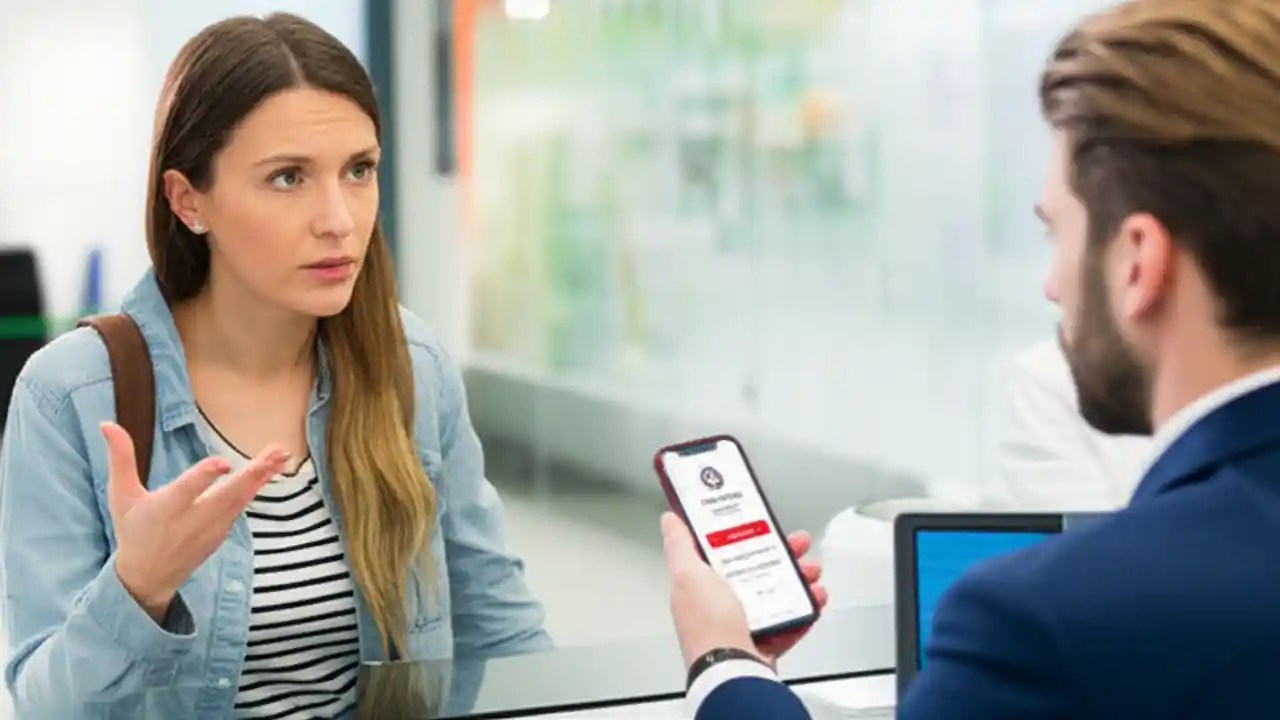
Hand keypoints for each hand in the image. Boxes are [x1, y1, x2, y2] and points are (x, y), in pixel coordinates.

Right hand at [102, 422, 286, 622]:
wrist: (148, 577)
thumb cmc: (133, 531)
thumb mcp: (121, 496)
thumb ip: (121, 459)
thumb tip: (108, 423)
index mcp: (165, 509)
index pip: (187, 490)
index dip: (204, 476)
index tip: (223, 463)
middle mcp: (192, 520)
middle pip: (227, 496)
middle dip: (252, 475)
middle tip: (275, 454)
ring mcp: (211, 529)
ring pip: (240, 500)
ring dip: (262, 476)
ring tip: (281, 455)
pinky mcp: (222, 532)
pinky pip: (241, 507)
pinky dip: (256, 489)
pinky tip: (271, 470)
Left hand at [661, 512, 827, 670]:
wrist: (733, 671)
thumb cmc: (708, 624)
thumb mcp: (688, 574)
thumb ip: (679, 546)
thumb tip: (669, 520)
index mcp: (699, 587)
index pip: (723, 553)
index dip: (743, 536)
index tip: (763, 523)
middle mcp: (720, 606)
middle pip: (756, 572)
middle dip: (782, 556)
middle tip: (801, 546)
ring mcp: (743, 626)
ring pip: (776, 595)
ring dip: (799, 581)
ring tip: (813, 574)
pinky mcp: (764, 645)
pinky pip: (789, 623)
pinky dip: (805, 611)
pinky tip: (815, 600)